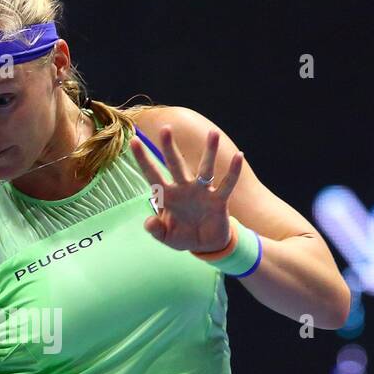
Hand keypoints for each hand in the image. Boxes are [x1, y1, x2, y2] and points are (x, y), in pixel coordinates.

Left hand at [130, 125, 244, 253]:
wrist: (205, 246)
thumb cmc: (182, 236)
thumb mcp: (166, 237)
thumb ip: (155, 230)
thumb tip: (148, 222)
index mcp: (168, 196)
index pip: (152, 175)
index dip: (143, 159)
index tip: (134, 141)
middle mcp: (184, 189)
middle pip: (175, 165)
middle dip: (170, 148)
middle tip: (165, 128)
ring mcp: (202, 193)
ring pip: (206, 168)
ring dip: (210, 151)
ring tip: (214, 133)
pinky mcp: (218, 201)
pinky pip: (227, 184)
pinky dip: (233, 171)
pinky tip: (239, 156)